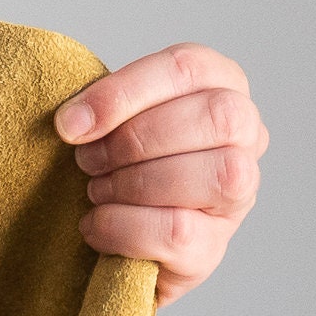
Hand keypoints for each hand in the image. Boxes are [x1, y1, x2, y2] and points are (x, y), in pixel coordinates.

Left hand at [54, 44, 265, 302]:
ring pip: (213, 175)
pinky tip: (95, 225)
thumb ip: (99, 107)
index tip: (70, 123)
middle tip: (87, 161)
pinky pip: (177, 231)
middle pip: (213, 117)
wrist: (107, 239)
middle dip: (133, 140)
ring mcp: (238, 195)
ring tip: (96, 191)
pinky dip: (121, 227)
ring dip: (133, 183)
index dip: (123, 92)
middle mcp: (246, 135)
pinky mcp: (212, 247)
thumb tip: (72, 121)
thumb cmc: (113, 162)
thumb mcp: (109, 120)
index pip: (187, 68)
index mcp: (220, 84)